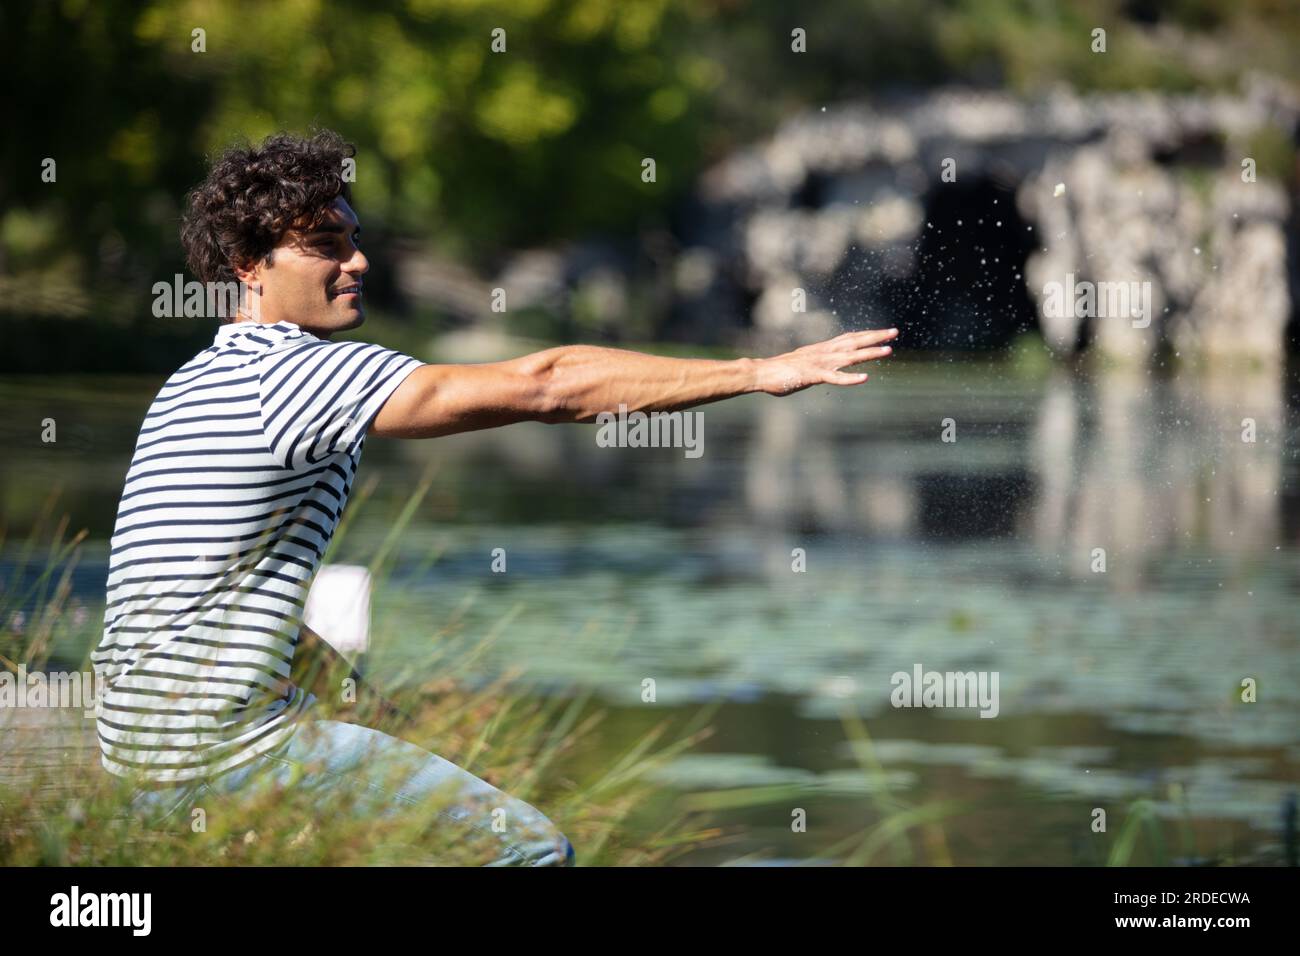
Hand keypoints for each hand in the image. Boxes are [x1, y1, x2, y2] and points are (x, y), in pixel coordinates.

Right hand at [755, 327, 898, 396]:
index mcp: (821, 349)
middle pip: (854, 342)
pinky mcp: (813, 376)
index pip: (849, 338)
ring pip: (850, 357)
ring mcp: (819, 363)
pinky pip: (835, 378)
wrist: (761, 372)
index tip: (883, 332)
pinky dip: (850, 378)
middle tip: (895, 332)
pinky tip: (864, 378)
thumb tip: (823, 368)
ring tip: (888, 351)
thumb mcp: (803, 364)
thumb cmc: (779, 371)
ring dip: (869, 353)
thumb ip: (816, 364)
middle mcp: (823, 352)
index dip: (867, 335)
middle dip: (875, 337)